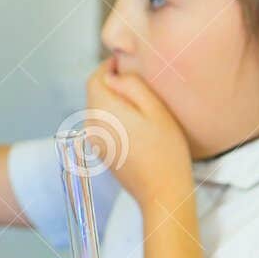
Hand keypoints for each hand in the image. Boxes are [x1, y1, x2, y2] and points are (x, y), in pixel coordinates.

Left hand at [84, 64, 193, 202]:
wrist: (163, 193)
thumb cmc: (166, 153)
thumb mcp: (156, 109)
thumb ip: (132, 85)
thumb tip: (115, 75)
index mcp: (103, 110)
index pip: (96, 77)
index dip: (110, 67)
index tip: (126, 64)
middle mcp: (92, 125)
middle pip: (96, 94)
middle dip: (113, 86)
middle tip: (141, 88)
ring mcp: (95, 141)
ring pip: (100, 111)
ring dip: (115, 105)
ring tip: (143, 111)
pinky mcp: (102, 153)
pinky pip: (104, 128)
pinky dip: (116, 122)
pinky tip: (139, 131)